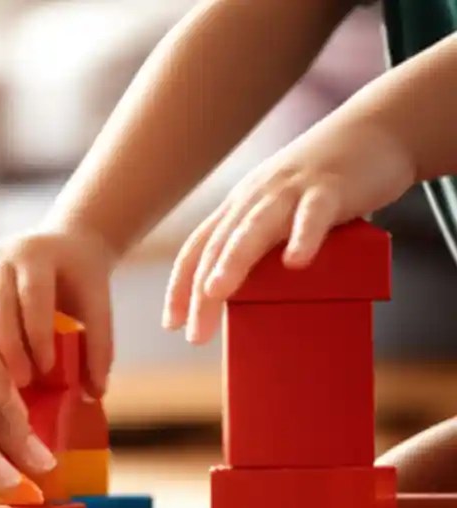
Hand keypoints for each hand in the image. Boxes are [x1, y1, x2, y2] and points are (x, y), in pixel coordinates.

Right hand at [0, 229, 116, 397]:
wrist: (63, 244)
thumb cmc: (79, 279)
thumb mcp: (96, 303)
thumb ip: (99, 344)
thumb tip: (95, 393)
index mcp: (37, 255)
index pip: (35, 295)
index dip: (38, 333)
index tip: (48, 368)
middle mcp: (2, 258)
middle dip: (10, 347)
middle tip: (23, 383)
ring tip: (1, 383)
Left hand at [164, 120, 414, 343]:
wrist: (377, 131)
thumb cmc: (328, 186)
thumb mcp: (287, 217)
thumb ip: (272, 252)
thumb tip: (262, 304)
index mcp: (240, 208)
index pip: (198, 249)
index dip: (180, 286)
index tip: (172, 324)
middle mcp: (255, 198)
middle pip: (218, 246)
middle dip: (200, 291)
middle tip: (194, 334)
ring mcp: (291, 191)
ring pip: (254, 228)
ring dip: (232, 261)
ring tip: (215, 293)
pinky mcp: (330, 188)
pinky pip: (313, 214)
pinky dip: (303, 237)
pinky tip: (296, 263)